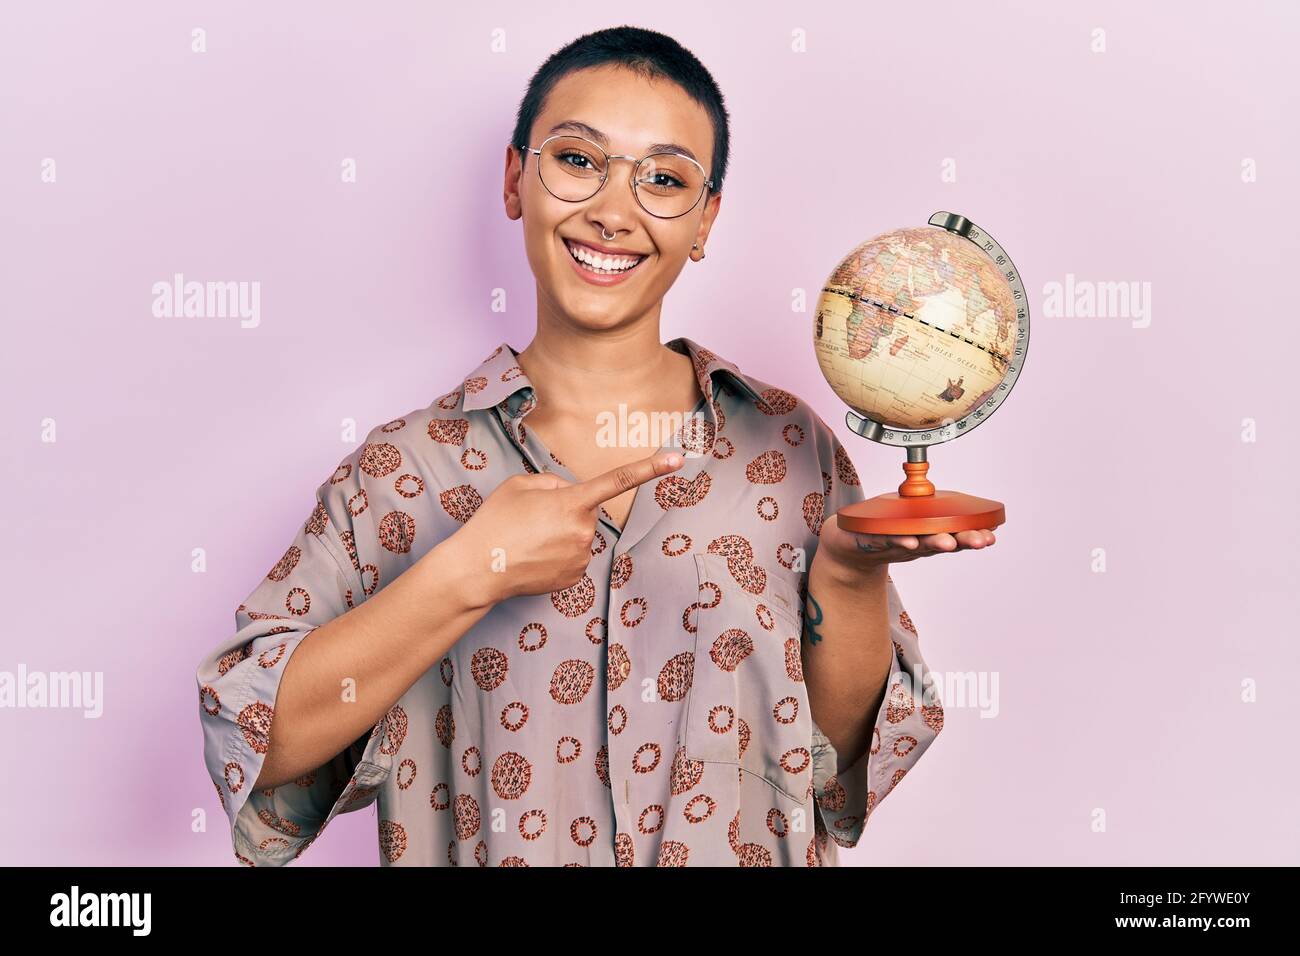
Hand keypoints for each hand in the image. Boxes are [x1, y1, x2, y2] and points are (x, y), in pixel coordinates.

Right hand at [440, 451, 684, 606]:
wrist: (478, 569)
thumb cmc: (495, 522)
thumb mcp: (519, 485)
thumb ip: (552, 483)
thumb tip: (568, 494)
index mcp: (572, 501)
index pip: (618, 480)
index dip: (650, 468)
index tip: (677, 460)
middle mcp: (584, 530)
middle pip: (585, 511)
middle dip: (566, 511)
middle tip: (531, 521)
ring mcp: (581, 557)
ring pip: (579, 536)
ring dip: (561, 535)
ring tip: (528, 541)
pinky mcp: (575, 578)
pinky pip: (574, 558)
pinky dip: (558, 556)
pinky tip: (535, 558)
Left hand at [815, 511, 996, 577]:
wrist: (848, 544)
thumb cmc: (885, 527)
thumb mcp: (914, 516)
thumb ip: (933, 509)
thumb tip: (958, 498)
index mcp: (927, 534)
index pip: (954, 535)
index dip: (973, 535)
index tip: (991, 534)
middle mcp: (916, 542)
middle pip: (941, 542)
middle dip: (962, 541)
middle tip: (979, 540)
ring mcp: (894, 543)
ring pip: (917, 544)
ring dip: (934, 543)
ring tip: (948, 542)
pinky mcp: (870, 540)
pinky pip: (885, 540)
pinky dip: (898, 541)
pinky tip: (909, 541)